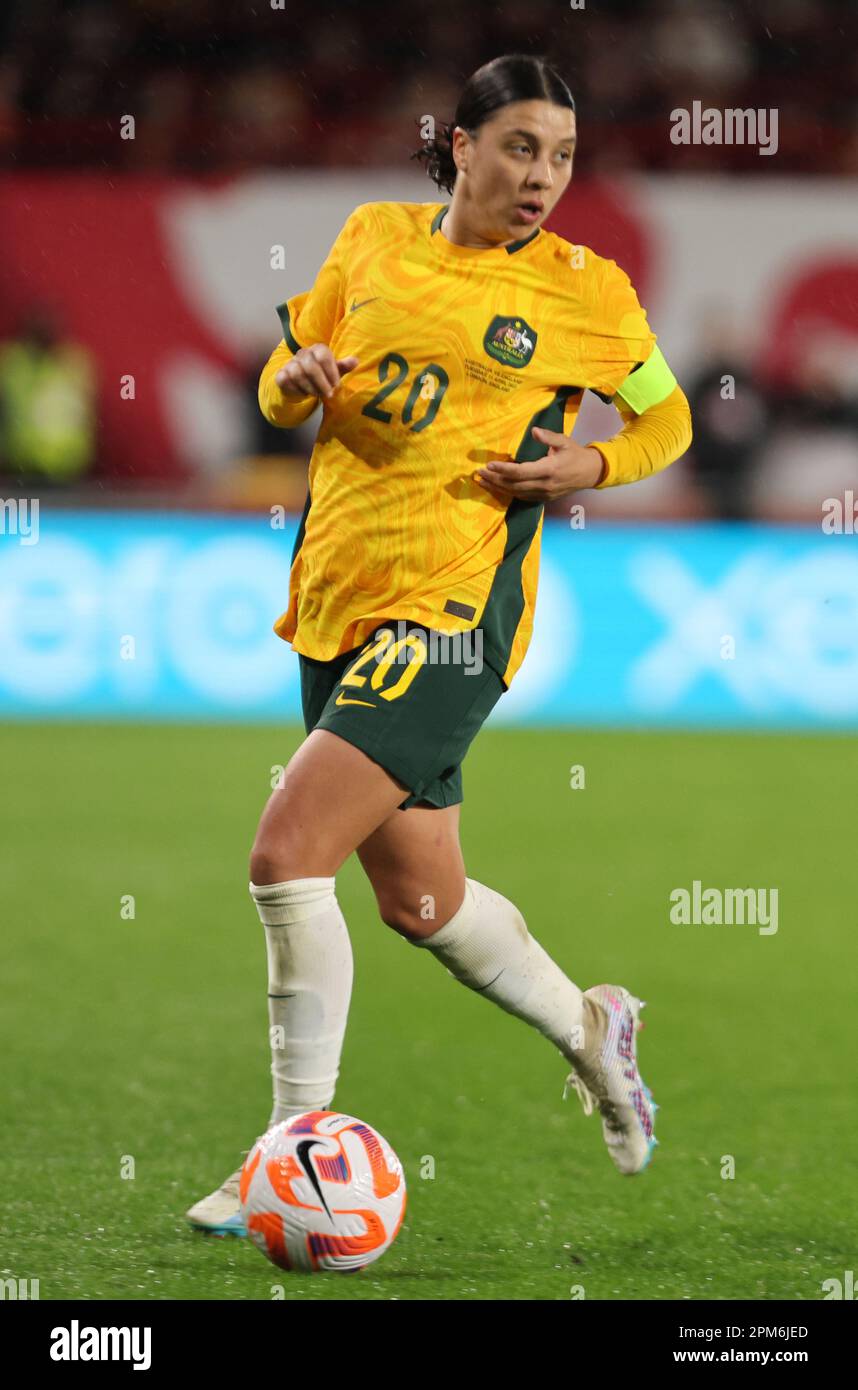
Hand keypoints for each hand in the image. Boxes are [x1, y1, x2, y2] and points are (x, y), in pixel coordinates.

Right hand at [275, 344, 358, 400]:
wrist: (302, 384)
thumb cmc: (322, 376)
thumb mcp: (335, 372)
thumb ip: (344, 366)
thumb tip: (356, 361)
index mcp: (317, 349)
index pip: (323, 355)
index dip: (331, 371)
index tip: (336, 385)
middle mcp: (303, 353)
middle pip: (310, 366)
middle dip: (321, 383)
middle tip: (329, 394)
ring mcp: (291, 363)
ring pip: (298, 374)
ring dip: (310, 388)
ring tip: (317, 394)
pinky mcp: (281, 374)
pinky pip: (286, 381)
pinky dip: (297, 390)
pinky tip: (304, 393)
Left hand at [475, 426, 604, 500]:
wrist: (590, 473)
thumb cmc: (576, 454)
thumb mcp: (564, 441)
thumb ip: (549, 437)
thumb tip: (534, 431)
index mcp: (549, 470)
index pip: (521, 472)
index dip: (503, 470)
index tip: (489, 465)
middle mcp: (544, 485)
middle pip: (514, 485)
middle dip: (494, 480)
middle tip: (478, 473)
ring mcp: (543, 494)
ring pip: (515, 493)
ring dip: (497, 488)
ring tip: (481, 481)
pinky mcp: (543, 498)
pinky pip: (521, 497)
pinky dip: (507, 493)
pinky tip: (496, 487)